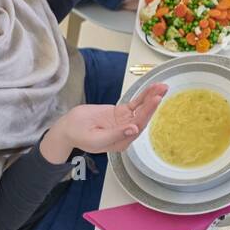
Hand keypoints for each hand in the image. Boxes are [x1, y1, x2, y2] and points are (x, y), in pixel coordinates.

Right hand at [40, 83, 168, 163]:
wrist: (68, 128)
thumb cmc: (78, 135)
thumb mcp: (96, 138)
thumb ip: (116, 134)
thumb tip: (133, 129)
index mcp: (121, 143)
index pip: (138, 126)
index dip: (147, 113)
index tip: (154, 100)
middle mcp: (126, 133)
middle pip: (142, 117)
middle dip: (153, 103)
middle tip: (161, 91)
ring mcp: (124, 122)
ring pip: (141, 109)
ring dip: (151, 98)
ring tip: (162, 86)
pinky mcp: (121, 113)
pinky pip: (135, 104)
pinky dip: (143, 96)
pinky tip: (152, 89)